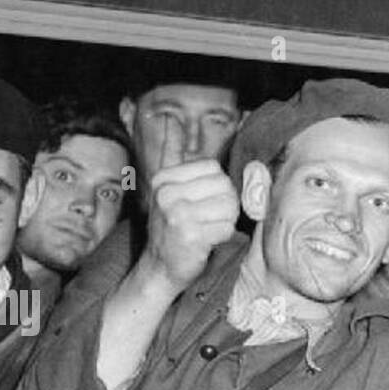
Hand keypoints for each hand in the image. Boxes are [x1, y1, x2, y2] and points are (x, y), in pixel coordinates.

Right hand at [140, 117, 239, 292]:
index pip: (214, 168)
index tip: (205, 202)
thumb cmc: (170, 228)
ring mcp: (177, 214)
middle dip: (225, 206)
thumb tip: (169, 121)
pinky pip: (226, 229)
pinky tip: (206, 242)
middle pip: (225, 187)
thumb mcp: (166, 189)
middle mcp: (167, 194)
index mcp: (164, 179)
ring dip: (225, 223)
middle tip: (209, 220)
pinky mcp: (190, 236)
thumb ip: (170, 155)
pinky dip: (222, 237)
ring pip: (229, 208)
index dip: (218, 187)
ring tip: (207, 230)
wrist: (159, 268)